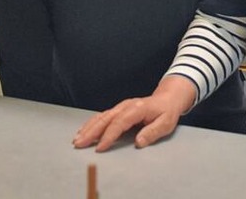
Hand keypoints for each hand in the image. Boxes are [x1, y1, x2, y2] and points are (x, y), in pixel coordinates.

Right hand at [72, 76, 195, 151]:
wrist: (168, 98)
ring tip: (77, 139)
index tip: (100, 147)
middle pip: (106, 118)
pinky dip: (91, 123)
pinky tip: (83, 131)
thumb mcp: (166, 123)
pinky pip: (102, 116)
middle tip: (79, 144)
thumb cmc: (167, 112)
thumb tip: (139, 142)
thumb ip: (152, 132)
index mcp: (138, 108)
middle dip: (91, 131)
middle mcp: (126, 106)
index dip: (109, 135)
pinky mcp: (118, 110)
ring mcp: (121, 107)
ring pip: (101, 116)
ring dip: (88, 128)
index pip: (120, 123)